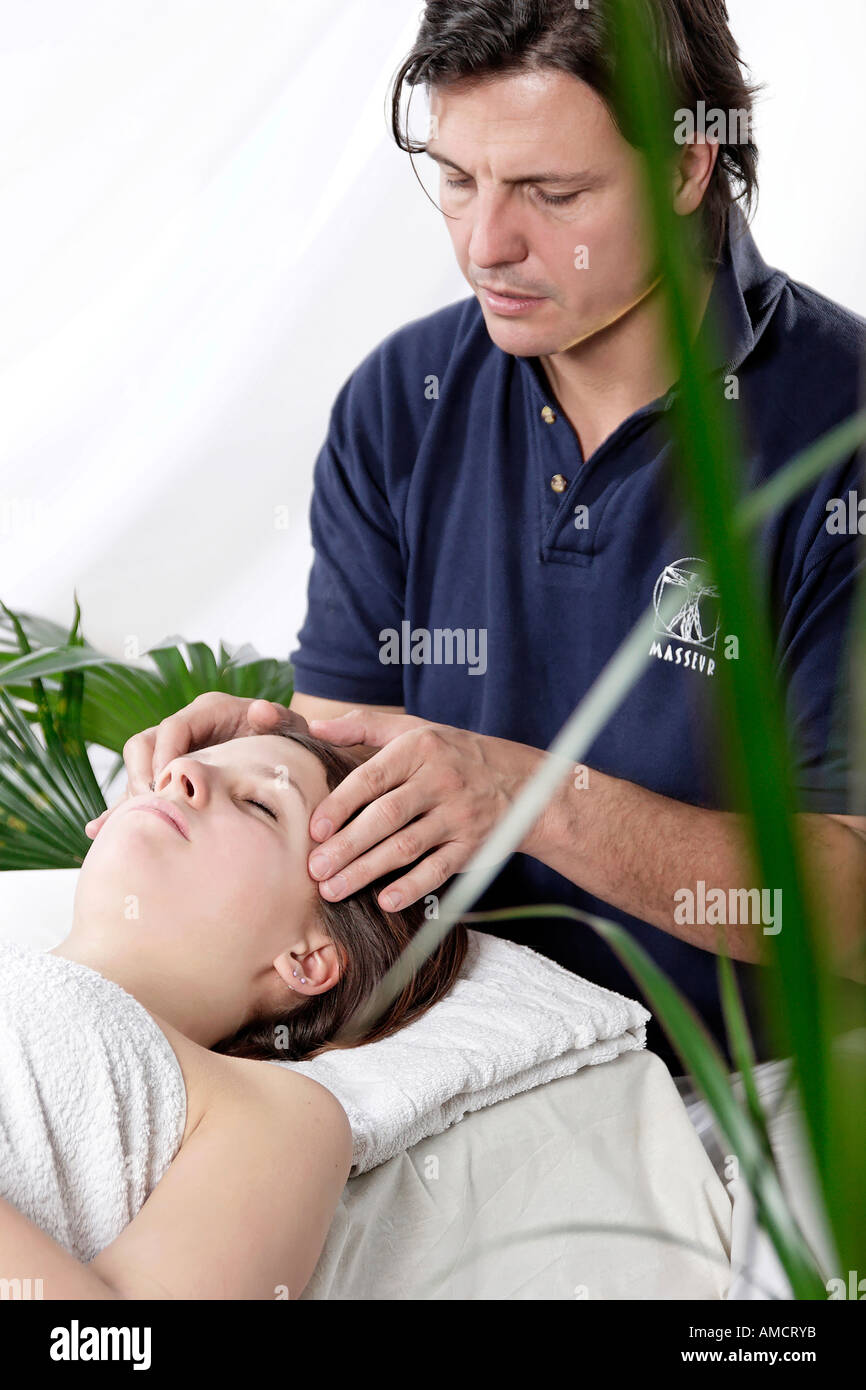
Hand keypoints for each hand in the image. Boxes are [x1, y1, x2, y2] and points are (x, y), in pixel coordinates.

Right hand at [84, 694, 308, 837]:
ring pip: (135, 767)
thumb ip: (276, 719)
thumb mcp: (289, 727)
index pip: (173, 727)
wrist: (286, 754)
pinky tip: (98, 831)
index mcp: (208, 711)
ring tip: (133, 822)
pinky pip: (137, 792)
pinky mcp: (169, 779)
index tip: (167, 781)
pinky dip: (118, 809)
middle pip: (143, 743)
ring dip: (130, 793)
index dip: (166, 753)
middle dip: (143, 774)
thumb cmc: (287, 739)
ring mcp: (172, 755)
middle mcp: (184, 730)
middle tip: (155, 805)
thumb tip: (259, 710)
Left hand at [304, 710, 543, 911]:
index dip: (341, 804)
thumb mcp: (414, 730)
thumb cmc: (452, 754)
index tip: (314, 829)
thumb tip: (315, 727)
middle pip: (386, 816)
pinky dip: (412, 887)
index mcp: (418, 749)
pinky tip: (385, 901)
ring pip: (406, 847)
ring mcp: (458, 815)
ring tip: (333, 889)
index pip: (373, 778)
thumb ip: (363, 726)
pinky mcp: (471, 846)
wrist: (520, 781)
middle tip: (315, 869)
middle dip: (347, 845)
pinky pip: (438, 869)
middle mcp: (439, 781)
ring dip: (366, 871)